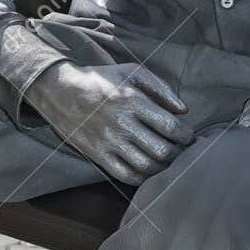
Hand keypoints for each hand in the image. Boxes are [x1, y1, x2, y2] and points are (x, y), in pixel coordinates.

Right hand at [25, 61, 193, 185]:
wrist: (61, 91)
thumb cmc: (102, 79)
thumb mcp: (131, 71)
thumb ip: (161, 88)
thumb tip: (184, 110)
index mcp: (133, 102)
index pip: (170, 127)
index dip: (186, 136)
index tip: (188, 137)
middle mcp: (122, 124)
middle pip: (162, 150)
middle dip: (178, 153)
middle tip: (181, 150)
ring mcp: (109, 142)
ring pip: (146, 166)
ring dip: (163, 167)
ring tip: (168, 160)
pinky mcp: (98, 155)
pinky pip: (126, 175)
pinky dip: (143, 177)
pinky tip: (148, 169)